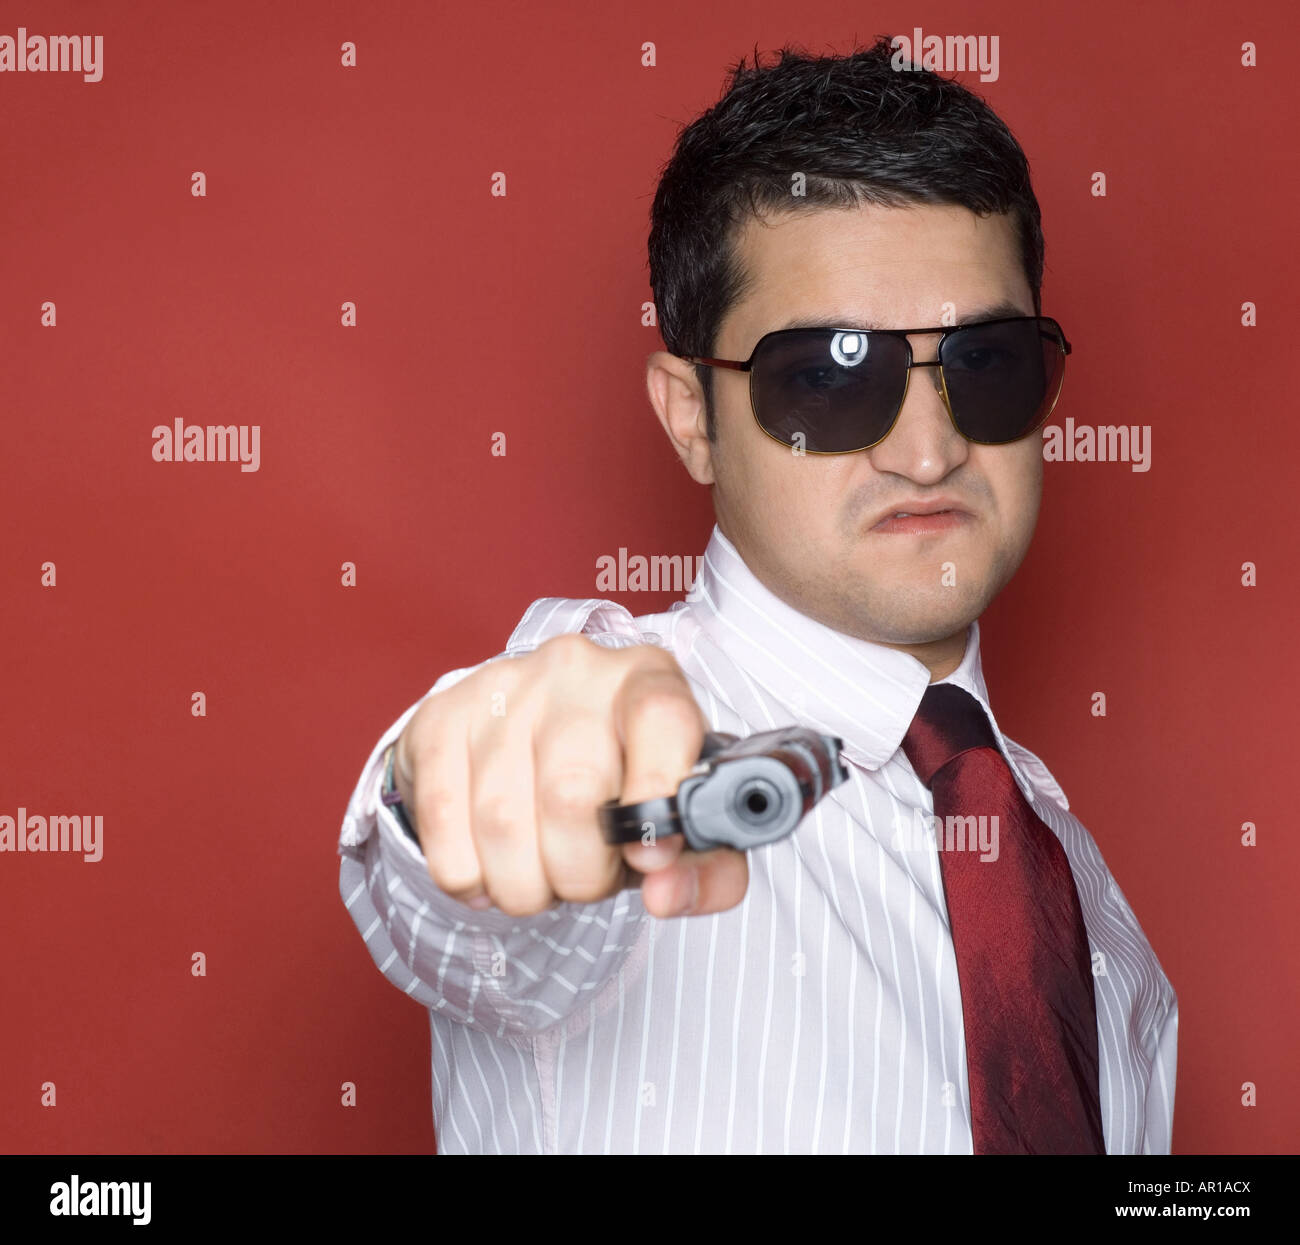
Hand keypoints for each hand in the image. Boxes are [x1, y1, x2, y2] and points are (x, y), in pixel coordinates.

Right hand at [393, 634, 749, 918]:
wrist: (526, 741)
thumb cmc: (618, 786)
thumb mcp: (678, 821)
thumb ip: (705, 869)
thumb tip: (668, 894)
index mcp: (648, 679)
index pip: (662, 717)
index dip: (657, 791)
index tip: (651, 855)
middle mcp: (574, 669)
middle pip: (571, 793)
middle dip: (582, 873)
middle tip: (586, 881)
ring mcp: (500, 688)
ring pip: (502, 820)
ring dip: (524, 885)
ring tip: (541, 877)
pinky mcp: (441, 718)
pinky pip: (443, 825)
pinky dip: (468, 876)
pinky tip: (489, 872)